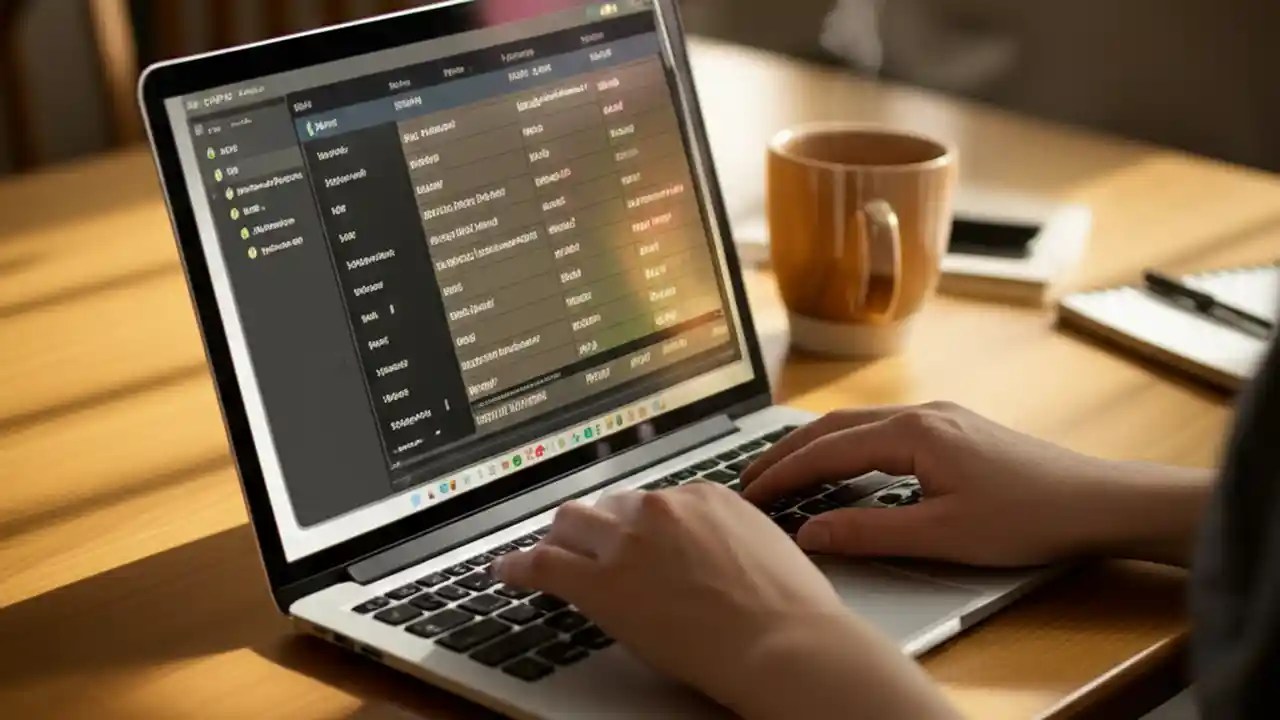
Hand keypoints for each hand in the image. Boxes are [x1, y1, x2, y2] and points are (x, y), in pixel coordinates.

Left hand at [492, 483, 955, 719]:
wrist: (783, 643)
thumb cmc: (790, 609)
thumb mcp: (765, 546)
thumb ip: (729, 534)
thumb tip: (718, 544)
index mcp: (703, 496)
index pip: (654, 501)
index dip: (640, 525)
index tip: (634, 538)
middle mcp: (661, 509)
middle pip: (609, 505)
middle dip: (599, 526)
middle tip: (590, 546)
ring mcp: (627, 543)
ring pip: (571, 524)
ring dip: (561, 539)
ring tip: (549, 553)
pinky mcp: (600, 584)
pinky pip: (542, 565)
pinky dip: (519, 567)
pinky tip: (507, 571)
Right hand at [741, 402, 1212, 567]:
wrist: (1099, 502)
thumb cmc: (1029, 517)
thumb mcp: (942, 535)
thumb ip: (870, 532)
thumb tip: (811, 531)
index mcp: (913, 433)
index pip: (827, 450)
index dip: (783, 473)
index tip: (749, 494)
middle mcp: (922, 413)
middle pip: (834, 426)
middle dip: (787, 451)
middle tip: (748, 477)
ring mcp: (941, 417)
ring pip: (859, 424)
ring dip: (816, 447)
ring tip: (784, 471)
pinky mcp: (955, 430)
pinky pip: (883, 430)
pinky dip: (848, 446)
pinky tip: (843, 467)